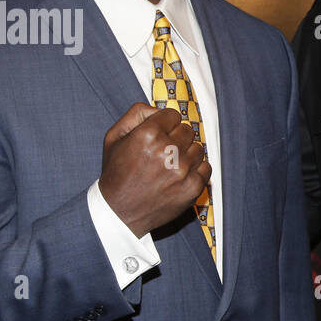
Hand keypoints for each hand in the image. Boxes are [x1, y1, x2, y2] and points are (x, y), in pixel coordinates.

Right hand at [98, 102, 211, 237]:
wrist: (119, 212)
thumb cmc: (116, 172)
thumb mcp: (114, 137)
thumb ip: (136, 114)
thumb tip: (159, 108)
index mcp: (148, 135)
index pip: (173, 114)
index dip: (165, 123)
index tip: (159, 134)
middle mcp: (167, 151)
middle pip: (187, 130)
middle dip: (176, 138)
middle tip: (162, 152)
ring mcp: (183, 171)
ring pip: (198, 148)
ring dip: (186, 154)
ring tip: (169, 165)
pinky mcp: (193, 187)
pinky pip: (206, 167)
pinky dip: (195, 170)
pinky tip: (179, 176)